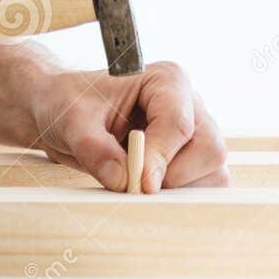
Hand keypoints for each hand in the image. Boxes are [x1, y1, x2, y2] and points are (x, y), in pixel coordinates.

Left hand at [29, 60, 229, 191]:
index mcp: (166, 81)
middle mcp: (190, 105)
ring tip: (134, 182)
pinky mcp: (194, 160)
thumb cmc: (71, 104)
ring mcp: (197, 134)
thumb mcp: (72, 120)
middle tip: (132, 183)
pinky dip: (180, 197)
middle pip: (208, 150)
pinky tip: (146, 188)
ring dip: (177, 189)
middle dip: (172, 175)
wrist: (65, 112)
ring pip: (213, 173)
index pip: (178, 124)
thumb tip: (123, 180)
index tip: (140, 183)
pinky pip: (206, 186)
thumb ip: (94, 148)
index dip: (160, 157)